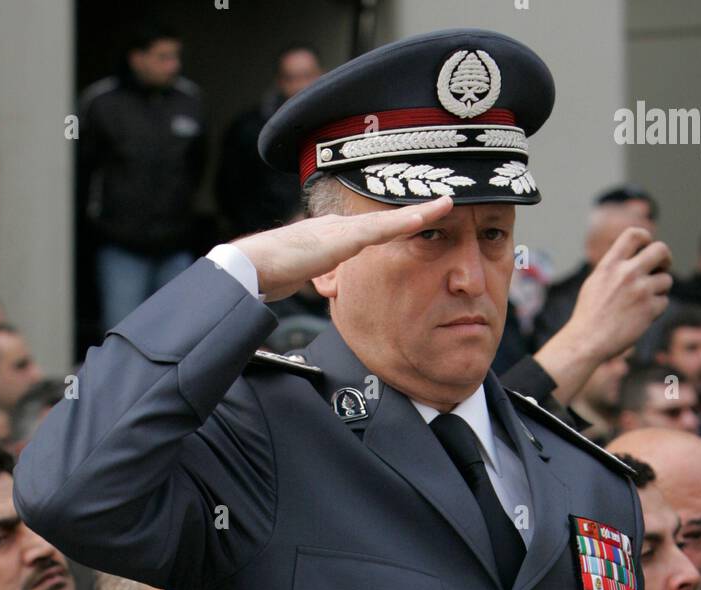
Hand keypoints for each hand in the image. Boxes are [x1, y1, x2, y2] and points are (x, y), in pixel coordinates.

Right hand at [234, 195, 454, 301]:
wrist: (251, 266)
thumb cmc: (270, 272)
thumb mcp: (302, 272)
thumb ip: (316, 271)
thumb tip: (317, 278)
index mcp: (333, 234)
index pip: (373, 227)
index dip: (400, 221)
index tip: (425, 217)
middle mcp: (339, 226)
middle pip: (385, 217)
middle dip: (418, 209)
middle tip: (449, 200)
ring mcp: (340, 230)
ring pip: (386, 220)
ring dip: (418, 212)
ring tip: (447, 204)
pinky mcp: (339, 239)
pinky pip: (377, 231)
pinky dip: (401, 224)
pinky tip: (422, 218)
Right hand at [567, 227, 672, 360]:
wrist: (586, 342)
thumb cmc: (589, 315)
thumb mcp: (595, 282)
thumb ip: (614, 268)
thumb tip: (636, 258)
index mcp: (610, 265)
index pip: (634, 235)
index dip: (646, 237)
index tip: (647, 247)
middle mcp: (626, 274)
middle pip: (661, 250)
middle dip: (665, 258)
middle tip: (662, 268)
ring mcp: (640, 291)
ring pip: (666, 280)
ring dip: (659, 290)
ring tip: (643, 302)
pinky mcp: (649, 309)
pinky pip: (664, 302)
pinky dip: (656, 309)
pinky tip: (640, 317)